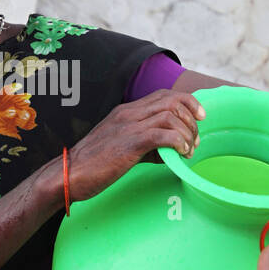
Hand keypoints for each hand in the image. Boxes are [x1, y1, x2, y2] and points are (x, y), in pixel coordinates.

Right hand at [66, 90, 203, 202]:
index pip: (164, 95)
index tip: (199, 118)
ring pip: (170, 115)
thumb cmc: (94, 165)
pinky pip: (163, 135)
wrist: (69, 174)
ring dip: (187, 133)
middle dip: (191, 119)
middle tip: (195, 141)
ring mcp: (128, 126)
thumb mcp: (123, 148)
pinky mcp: (129, 143)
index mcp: (127, 111)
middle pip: (172, 100)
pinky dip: (178, 143)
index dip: (187, 102)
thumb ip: (148, 145)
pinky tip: (181, 155)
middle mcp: (129, 113)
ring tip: (189, 151)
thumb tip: (172, 151)